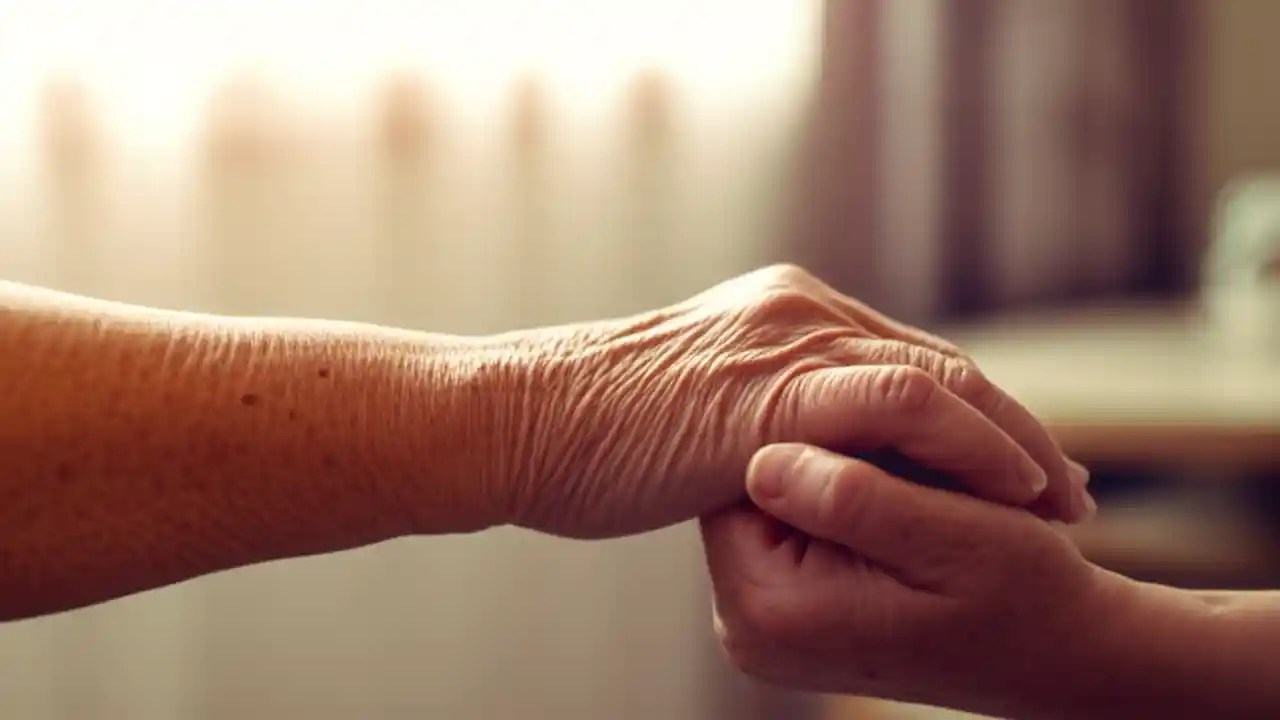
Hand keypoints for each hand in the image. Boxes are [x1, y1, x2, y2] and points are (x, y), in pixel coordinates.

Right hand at [479, 264, 1088, 537]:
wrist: (524, 421)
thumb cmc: (593, 431)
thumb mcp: (693, 410)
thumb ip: (754, 414)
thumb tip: (786, 458)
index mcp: (783, 312)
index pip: (905, 358)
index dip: (973, 416)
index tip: (1016, 468)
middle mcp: (800, 311)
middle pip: (942, 363)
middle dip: (1015, 429)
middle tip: (1067, 486)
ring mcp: (790, 345)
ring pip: (942, 378)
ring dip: (1016, 442)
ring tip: (1062, 500)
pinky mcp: (776, 394)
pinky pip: (905, 408)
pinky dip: (974, 445)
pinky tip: (1017, 488)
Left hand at [700, 443, 1115, 717]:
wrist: (1059, 653)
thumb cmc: (1023, 597)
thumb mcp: (951, 539)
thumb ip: (853, 499)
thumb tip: (758, 459)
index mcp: (771, 609)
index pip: (738, 475)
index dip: (808, 431)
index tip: (881, 426)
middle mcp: (746, 624)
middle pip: (752, 486)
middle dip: (825, 451)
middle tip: (906, 442)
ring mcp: (763, 620)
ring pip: (779, 496)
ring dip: (843, 469)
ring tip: (918, 477)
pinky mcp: (787, 606)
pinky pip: (798, 521)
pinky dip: (849, 495)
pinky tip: (907, 497)